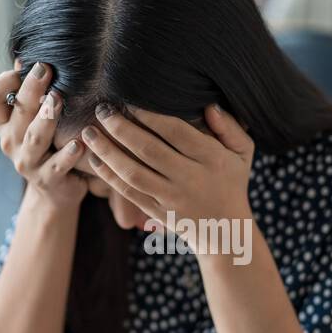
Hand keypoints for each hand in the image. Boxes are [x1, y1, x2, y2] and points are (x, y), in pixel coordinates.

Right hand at [0, 61, 86, 209]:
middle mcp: (11, 141)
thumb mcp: (35, 119)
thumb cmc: (49, 145)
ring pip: (34, 137)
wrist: (56, 191)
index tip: (24, 67)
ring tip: (58, 100)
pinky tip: (79, 143)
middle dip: (31, 90)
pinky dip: (68, 154)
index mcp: (5, 123)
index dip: (3, 80)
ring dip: (46, 118)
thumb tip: (27, 57)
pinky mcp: (47, 179)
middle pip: (17, 112)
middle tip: (45, 70)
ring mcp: (27, 162)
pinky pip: (57, 166)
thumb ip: (30, 92)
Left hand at [81, 103, 254, 244]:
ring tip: (89, 133)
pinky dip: (109, 176)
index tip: (129, 100)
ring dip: (107, 152)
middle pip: (148, 150)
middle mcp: (190, 179)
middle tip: (102, 110)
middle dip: (120, 128)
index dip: (150, 115)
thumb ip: (230, 128)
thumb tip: (209, 105)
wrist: (225, 232)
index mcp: (211, 159)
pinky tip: (94, 159)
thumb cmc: (232, 182)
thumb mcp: (242, 153)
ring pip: (133, 173)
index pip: (176, 132)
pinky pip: (129, 193)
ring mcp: (172, 198)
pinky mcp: (158, 212)